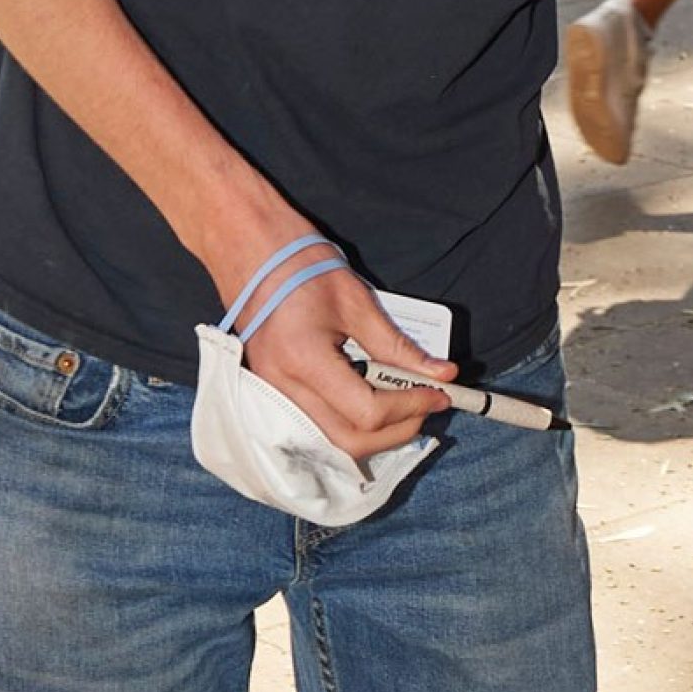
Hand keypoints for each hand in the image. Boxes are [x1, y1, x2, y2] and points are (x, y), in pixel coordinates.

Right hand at [204, 209, 452, 460]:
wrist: (249, 248)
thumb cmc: (302, 266)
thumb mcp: (358, 303)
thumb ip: (400, 347)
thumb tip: (443, 373)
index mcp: (303, 361)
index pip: (367, 412)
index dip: (411, 406)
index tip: (440, 392)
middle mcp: (282, 388)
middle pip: (350, 441)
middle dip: (398, 428)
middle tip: (429, 402)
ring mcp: (272, 394)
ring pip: (332, 442)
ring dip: (377, 434)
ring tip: (406, 404)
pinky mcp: (272, 392)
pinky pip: (317, 428)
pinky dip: (352, 426)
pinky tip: (375, 405)